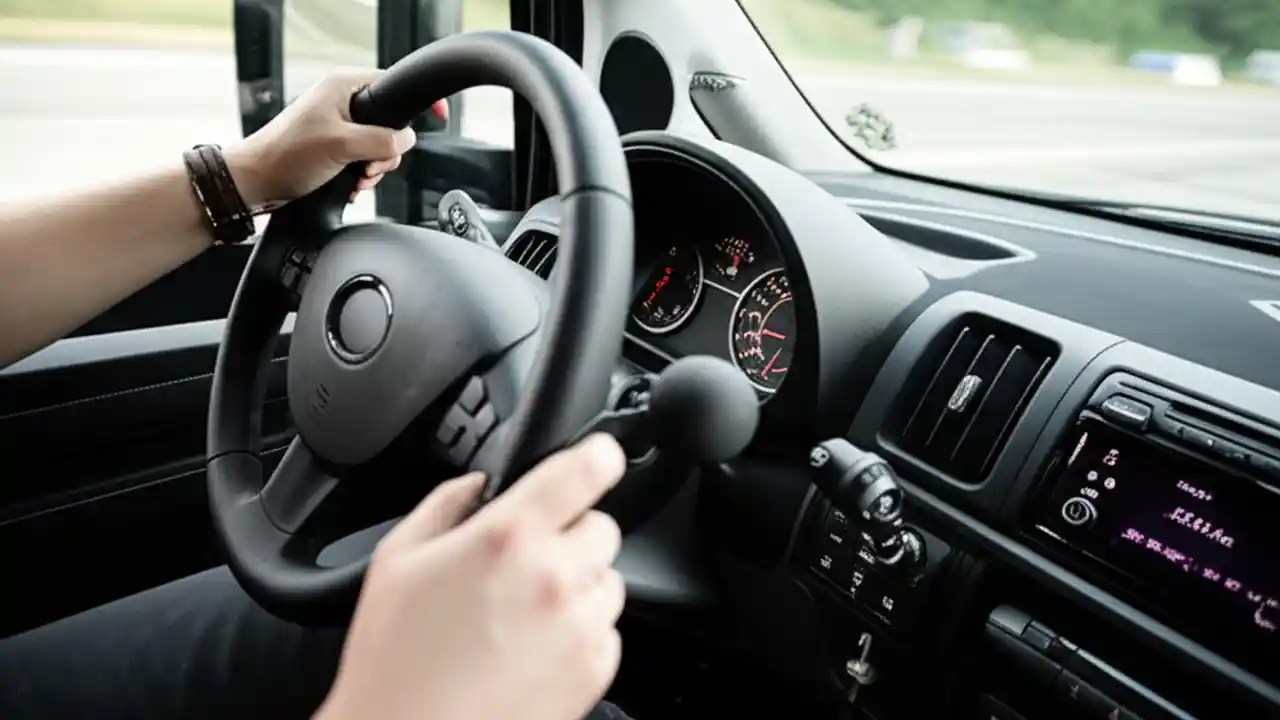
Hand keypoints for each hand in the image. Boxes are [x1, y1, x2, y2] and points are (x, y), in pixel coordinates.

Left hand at [225, 69, 445, 209]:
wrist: (257, 183)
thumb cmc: (286, 156)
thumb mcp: (342, 145)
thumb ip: (381, 140)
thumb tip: (407, 139)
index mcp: (343, 87)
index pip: (393, 85)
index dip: (415, 103)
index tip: (437, 118)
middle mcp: (343, 102)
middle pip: (392, 124)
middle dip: (386, 152)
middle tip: (369, 166)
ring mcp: (340, 126)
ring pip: (380, 146)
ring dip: (374, 168)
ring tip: (356, 178)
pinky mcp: (336, 148)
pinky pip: (366, 159)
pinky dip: (363, 176)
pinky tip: (350, 185)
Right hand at [316, 434, 627, 719]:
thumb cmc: (394, 659)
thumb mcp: (397, 560)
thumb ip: (446, 503)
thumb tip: (479, 484)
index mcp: (508, 536)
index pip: (587, 470)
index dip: (597, 456)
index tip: (597, 458)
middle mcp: (554, 576)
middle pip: (602, 529)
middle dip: (570, 537)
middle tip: (524, 565)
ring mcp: (580, 626)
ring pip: (608, 580)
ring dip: (578, 586)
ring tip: (522, 614)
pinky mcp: (594, 668)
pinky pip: (608, 630)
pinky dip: (581, 632)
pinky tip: (532, 648)